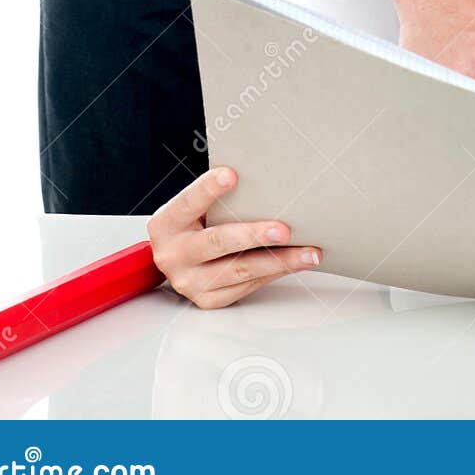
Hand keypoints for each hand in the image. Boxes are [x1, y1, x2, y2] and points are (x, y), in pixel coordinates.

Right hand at [148, 167, 322, 308]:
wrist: (173, 259)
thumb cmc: (190, 225)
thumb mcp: (191, 208)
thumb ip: (214, 197)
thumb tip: (259, 179)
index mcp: (166, 224)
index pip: (188, 203)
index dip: (208, 190)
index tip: (231, 175)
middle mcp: (174, 255)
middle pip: (218, 243)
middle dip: (254, 236)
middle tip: (284, 230)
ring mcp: (190, 282)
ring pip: (240, 270)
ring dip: (279, 260)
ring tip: (308, 252)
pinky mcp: (208, 300)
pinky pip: (247, 286)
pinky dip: (275, 273)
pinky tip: (295, 263)